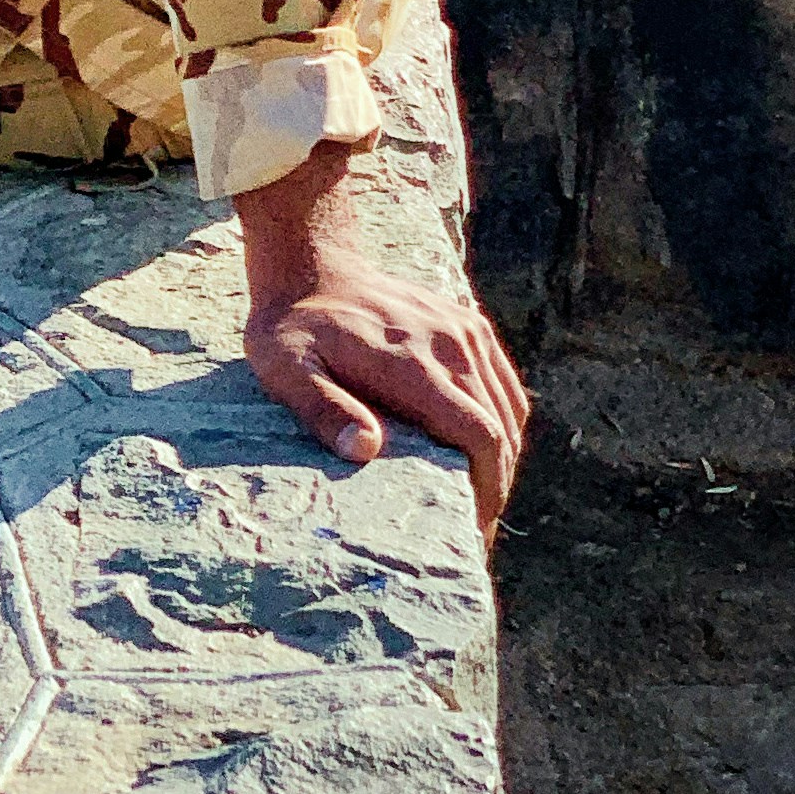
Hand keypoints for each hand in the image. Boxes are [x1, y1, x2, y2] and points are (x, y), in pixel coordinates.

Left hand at [236, 141, 528, 533]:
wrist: (311, 263)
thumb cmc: (292, 326)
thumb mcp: (284, 367)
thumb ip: (321, 406)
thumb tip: (364, 449)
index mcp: (413, 362)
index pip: (481, 434)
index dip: (487, 490)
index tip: (472, 530)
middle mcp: (451, 343)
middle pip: (501, 429)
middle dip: (496, 485)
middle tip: (474, 527)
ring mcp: (464, 329)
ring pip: (510, 408)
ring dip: (504, 456)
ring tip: (479, 496)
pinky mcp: (467, 322)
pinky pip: (504, 383)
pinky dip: (504, 421)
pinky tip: (483, 449)